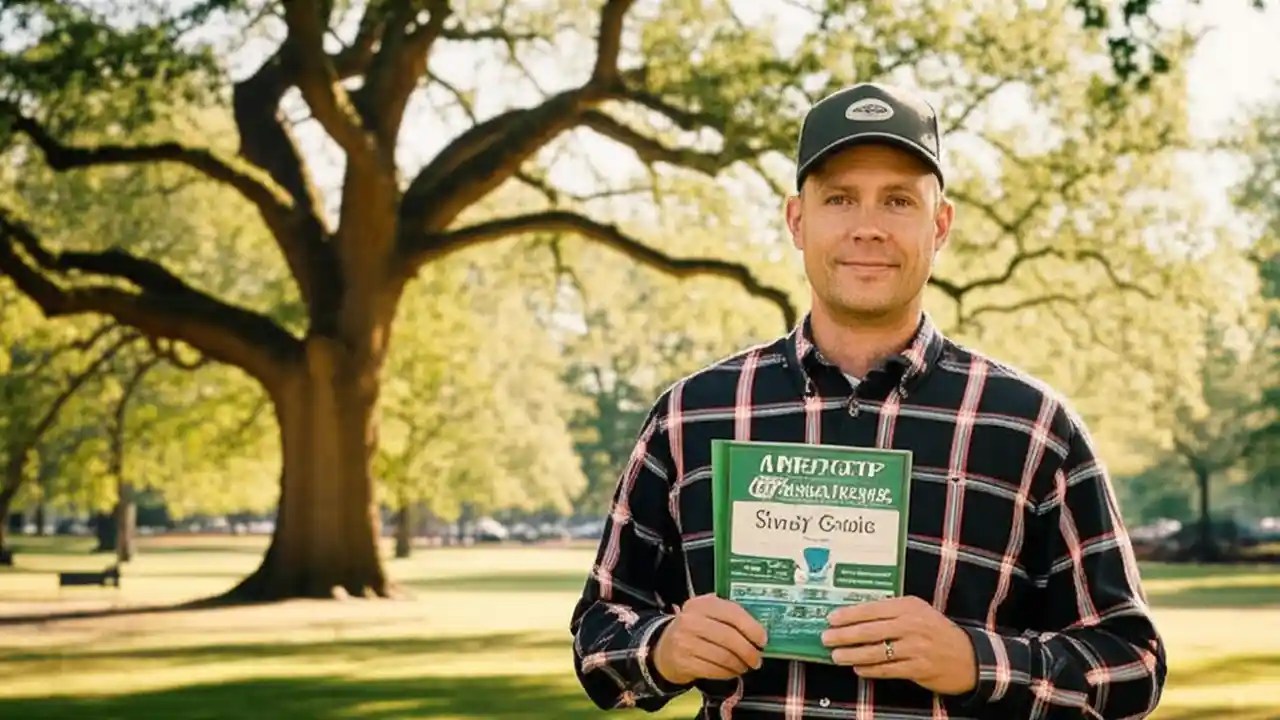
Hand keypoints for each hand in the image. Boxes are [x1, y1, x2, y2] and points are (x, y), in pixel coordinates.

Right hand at [653, 593, 767, 684]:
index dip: (752, 628)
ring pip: (724, 656)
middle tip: (757, 659)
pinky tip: (731, 671)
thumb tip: (759, 630)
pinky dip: (728, 673)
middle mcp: (691, 620)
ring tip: (744, 666)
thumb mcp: (707, 614)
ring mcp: (685, 642)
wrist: (663, 649)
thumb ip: (729, 616)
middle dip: (748, 651)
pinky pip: (714, 670)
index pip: (732, 613)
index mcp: (701, 604)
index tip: (763, 640)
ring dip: (739, 664)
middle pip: (730, 637)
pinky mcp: (684, 662)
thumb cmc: (693, 630)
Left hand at [821, 595, 976, 695]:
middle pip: (870, 631)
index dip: (849, 615)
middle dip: (844, 635)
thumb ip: (891, 610)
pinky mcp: (918, 668)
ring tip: (836, 656)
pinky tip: (858, 669)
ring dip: (852, 655)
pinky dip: (870, 670)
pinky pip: (888, 670)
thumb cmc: (935, 630)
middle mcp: (911, 625)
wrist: (968, 656)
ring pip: (876, 652)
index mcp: (908, 606)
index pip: (872, 609)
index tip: (831, 619)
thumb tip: (855, 615)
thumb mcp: (917, 612)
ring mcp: (916, 648)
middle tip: (826, 638)